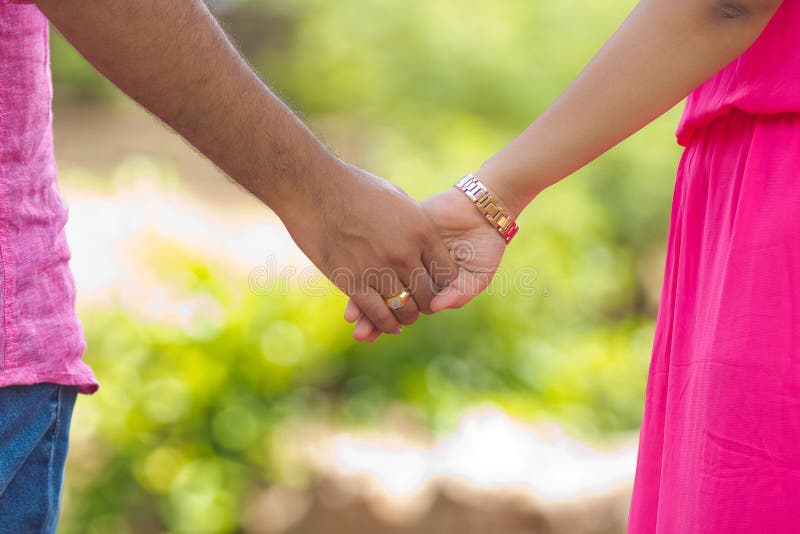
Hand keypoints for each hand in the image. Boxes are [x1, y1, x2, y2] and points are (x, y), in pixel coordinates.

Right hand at [281, 161, 458, 334]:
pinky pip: (378, 314)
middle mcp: (404, 253)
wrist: (313, 189)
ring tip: (405, 317)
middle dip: (427, 304)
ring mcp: (379, 269)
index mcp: (421, 230)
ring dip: (407, 316)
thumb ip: (414, 223)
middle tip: (420, 306)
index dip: (444, 286)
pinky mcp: (353, 282)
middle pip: (428, 294)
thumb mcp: (397, 199)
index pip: (447, 272)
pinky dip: (386, 324)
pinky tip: (389, 326)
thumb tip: (423, 239)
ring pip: (405, 308)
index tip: (436, 289)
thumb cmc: (354, 188)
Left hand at [344, 186, 507, 341]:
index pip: (398, 309)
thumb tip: (436, 308)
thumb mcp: (478, 275)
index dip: (382, 323)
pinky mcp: (402, 232)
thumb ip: (460, 292)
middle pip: (383, 297)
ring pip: (377, 276)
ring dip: (363, 294)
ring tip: (350, 313)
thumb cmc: (485, 248)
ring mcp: (403, 253)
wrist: (483, 213)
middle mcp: (410, 274)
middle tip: (356, 331)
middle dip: (368, 316)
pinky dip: (369, 261)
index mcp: (424, 289)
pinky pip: (381, 250)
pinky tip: (355, 271)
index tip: (366, 335)